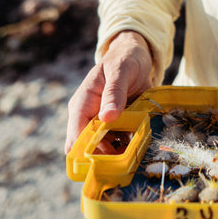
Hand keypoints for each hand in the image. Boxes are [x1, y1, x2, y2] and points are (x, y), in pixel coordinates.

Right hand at [65, 30, 154, 153]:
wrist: (136, 56)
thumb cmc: (124, 59)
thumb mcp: (120, 70)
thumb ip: (114, 92)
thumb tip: (106, 117)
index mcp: (82, 104)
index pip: (76, 135)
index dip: (86, 151)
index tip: (105, 161)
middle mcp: (89, 117)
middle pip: (88, 148)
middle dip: (105, 157)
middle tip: (126, 162)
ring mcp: (102, 123)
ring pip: (104, 149)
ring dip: (119, 154)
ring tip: (136, 156)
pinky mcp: (117, 126)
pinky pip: (119, 143)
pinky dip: (128, 148)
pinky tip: (141, 149)